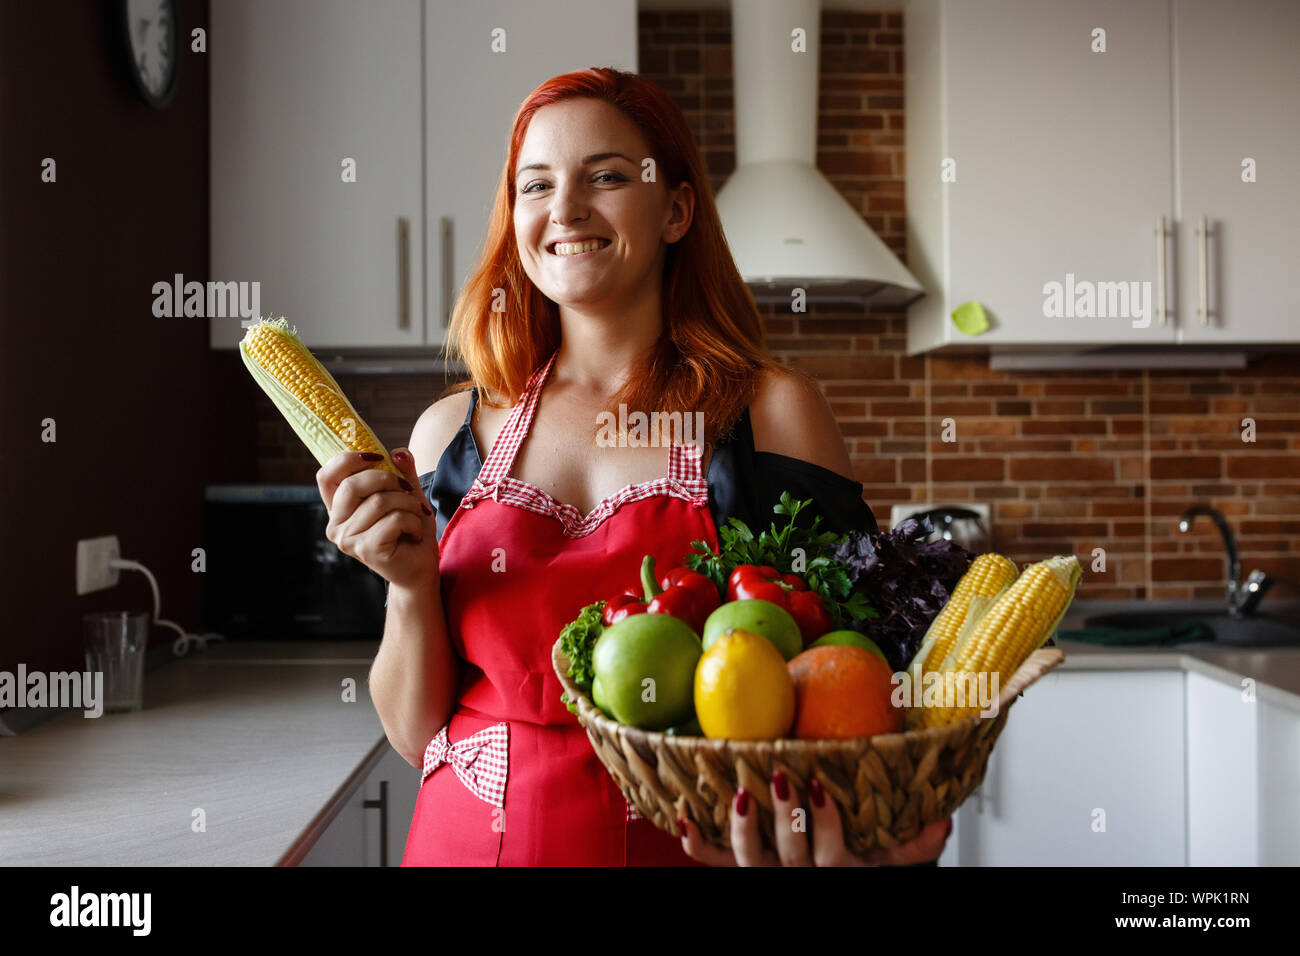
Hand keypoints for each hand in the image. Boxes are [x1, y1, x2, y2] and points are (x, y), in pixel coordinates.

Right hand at [317, 447, 437, 589]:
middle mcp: (336, 524)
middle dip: (389, 479)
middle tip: (408, 490)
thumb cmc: (409, 530)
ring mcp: (347, 539)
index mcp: (338, 508)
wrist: (420, 568)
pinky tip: (414, 534)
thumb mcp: (407, 494)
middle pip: (353, 484)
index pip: (326, 475)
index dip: (348, 460)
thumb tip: (398, 452)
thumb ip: (401, 471)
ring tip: (416, 516)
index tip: (377, 456)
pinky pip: (394, 519)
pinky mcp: (366, 550)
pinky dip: (413, 521)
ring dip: (409, 504)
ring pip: (379, 501)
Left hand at [679, 771, 952, 865]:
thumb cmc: (848, 867)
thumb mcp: (881, 860)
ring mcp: (764, 873)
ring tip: (741, 795)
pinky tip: (682, 820)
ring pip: (750, 859)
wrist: (821, 896)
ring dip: (743, 829)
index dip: (825, 822)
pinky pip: (714, 863)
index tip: (820, 786)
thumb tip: (944, 821)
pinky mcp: (737, 869)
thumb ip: (913, 846)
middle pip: (790, 852)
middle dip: (785, 816)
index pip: (832, 851)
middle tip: (779, 777)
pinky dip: (697, 845)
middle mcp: (796, 874)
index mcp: (834, 868)